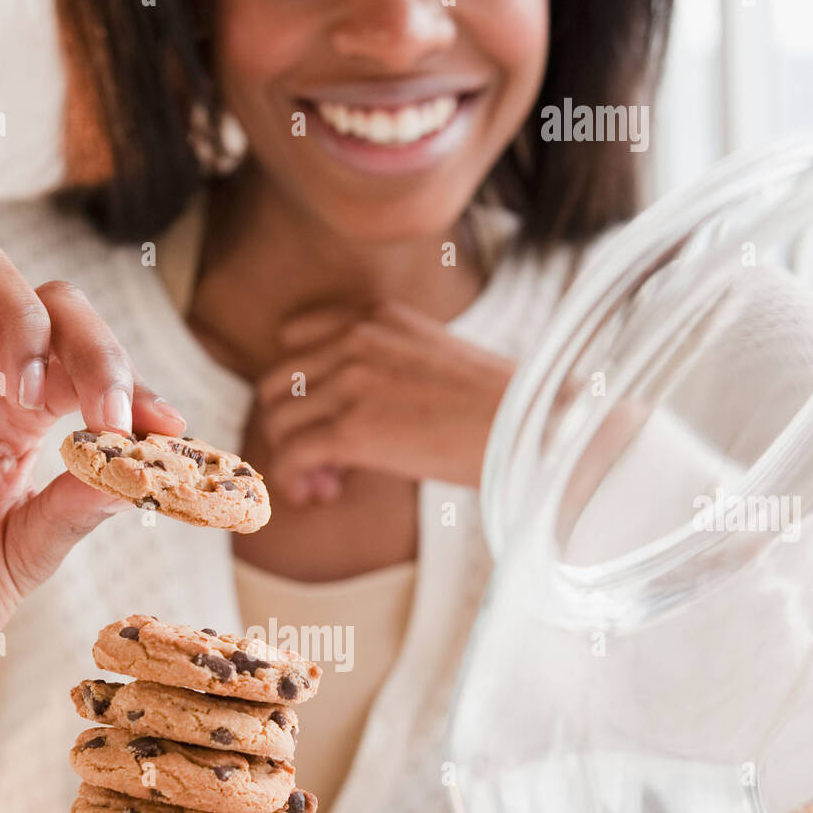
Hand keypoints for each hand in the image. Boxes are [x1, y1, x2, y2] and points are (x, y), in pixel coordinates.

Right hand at [0, 236, 183, 812]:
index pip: (89, 365)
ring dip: (20, 314)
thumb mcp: (29, 555)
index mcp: (24, 424)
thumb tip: (147, 461)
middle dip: (91, 341)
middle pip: (46, 300)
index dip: (134, 385)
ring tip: (27, 389)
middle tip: (102, 412)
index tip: (166, 430)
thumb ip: (78, 503)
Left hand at [253, 302, 516, 502]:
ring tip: (329, 485)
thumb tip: (354, 412)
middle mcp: (357, 339)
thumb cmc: (498, 406)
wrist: (534, 428)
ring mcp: (352, 381)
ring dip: (295, 460)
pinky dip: (292, 480)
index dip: (298, 385)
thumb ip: (388, 364)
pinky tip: (318, 496)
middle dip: (291, 427)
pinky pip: (290, 454)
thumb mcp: (435, 358)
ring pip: (278, 420)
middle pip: (278, 383)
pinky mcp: (353, 429)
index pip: (295, 336)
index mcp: (377, 316)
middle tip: (324, 464)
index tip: (320, 418)